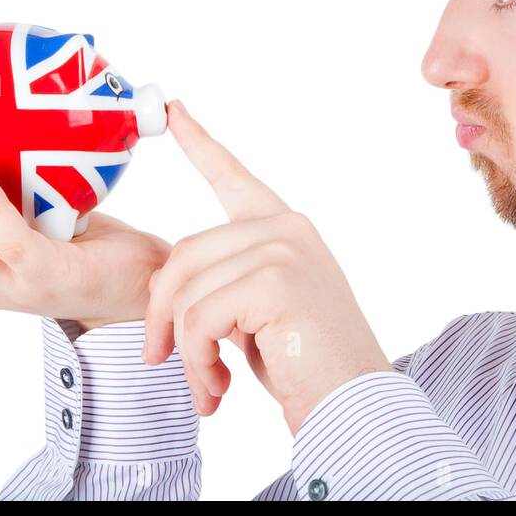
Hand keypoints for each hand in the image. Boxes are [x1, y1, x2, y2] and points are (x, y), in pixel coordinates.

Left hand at [142, 101, 392, 435]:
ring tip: (208, 387)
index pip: (231, 176)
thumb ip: (225, 282)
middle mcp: (286, 228)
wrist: (355, 406)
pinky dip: (198, 361)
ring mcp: (282, 249)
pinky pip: (199, 320)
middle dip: (161, 314)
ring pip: (187, 293)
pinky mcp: (274, 282)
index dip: (198, 142)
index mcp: (285, 228)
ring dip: (185, 351)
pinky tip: (221, 387)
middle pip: (184, 255)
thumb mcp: (258, 313)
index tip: (172, 109)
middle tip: (160, 360)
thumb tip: (166, 291)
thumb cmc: (309, 369)